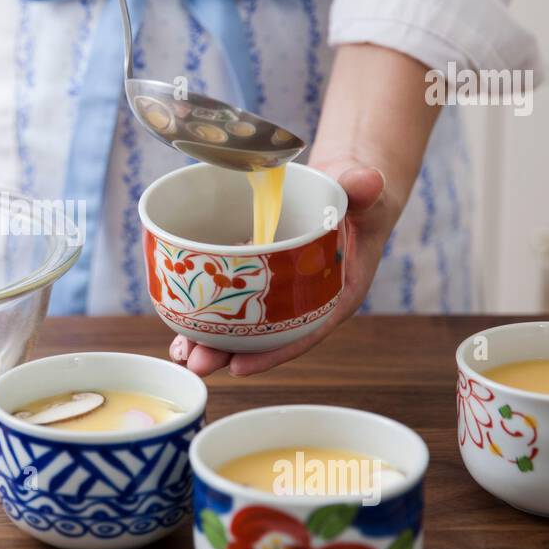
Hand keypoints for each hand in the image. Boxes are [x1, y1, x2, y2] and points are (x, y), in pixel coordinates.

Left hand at [169, 159, 395, 376]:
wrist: (348, 187)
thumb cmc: (361, 196)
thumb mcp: (365, 194)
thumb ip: (364, 190)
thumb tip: (368, 181)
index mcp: (338, 291)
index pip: (307, 330)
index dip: (274, 351)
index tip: (240, 367)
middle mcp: (308, 297)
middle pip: (268, 333)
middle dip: (230, 351)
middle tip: (195, 363)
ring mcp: (282, 287)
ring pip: (247, 320)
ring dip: (213, 336)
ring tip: (180, 351)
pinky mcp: (264, 272)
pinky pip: (236, 293)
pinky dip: (210, 304)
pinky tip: (180, 313)